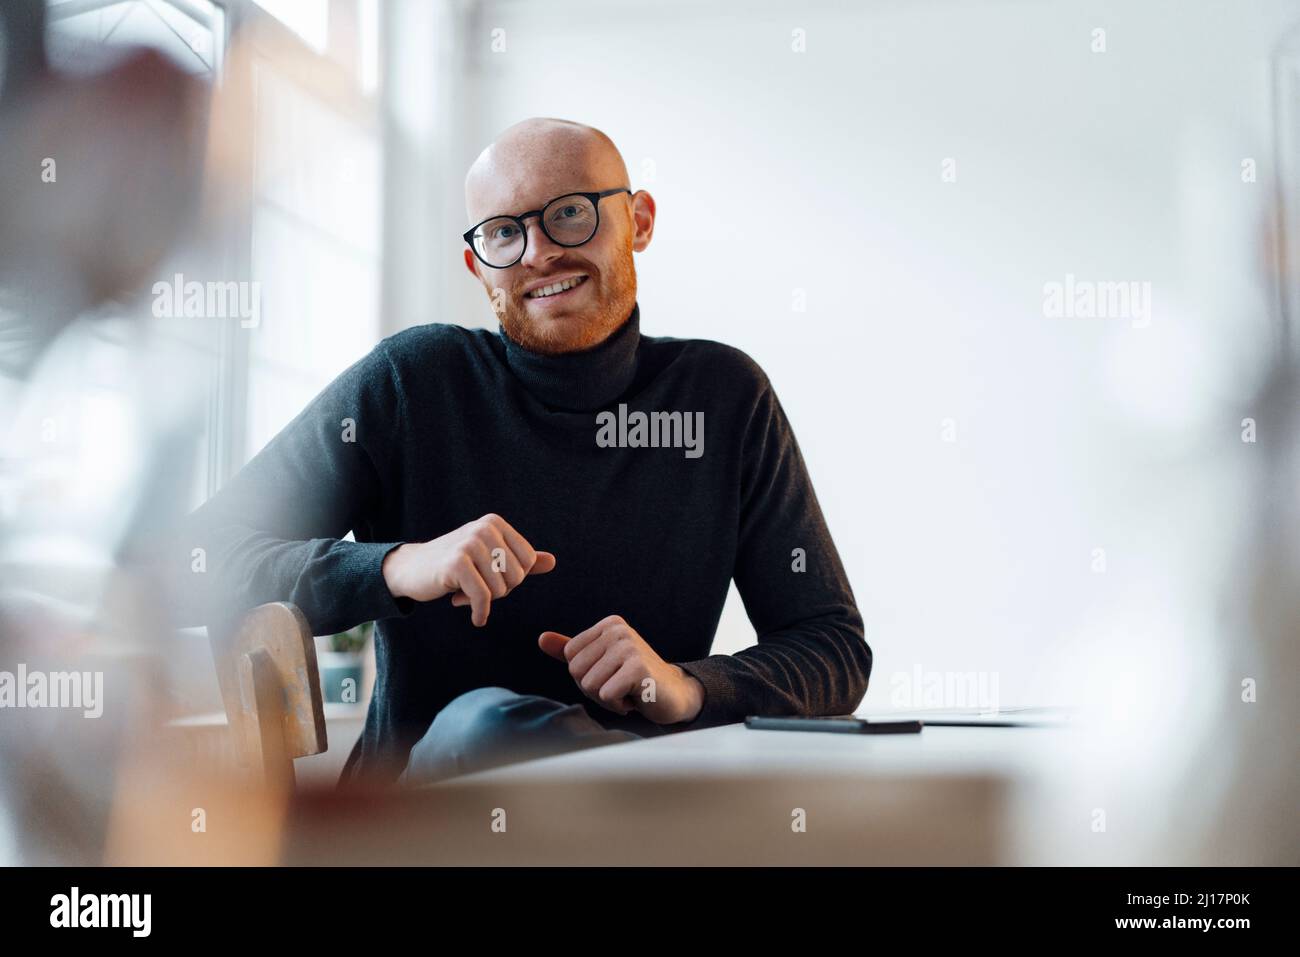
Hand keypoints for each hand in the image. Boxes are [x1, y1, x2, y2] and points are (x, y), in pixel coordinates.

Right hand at [382, 514, 555, 625]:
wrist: (411, 569)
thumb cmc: (454, 565)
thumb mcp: (488, 559)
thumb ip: (519, 560)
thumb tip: (552, 561)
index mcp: (495, 524)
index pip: (528, 562)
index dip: (513, 579)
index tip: (491, 579)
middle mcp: (484, 528)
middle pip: (516, 576)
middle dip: (500, 591)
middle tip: (476, 588)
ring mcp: (469, 544)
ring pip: (501, 589)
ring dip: (485, 600)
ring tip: (465, 592)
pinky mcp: (456, 563)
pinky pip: (483, 597)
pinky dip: (480, 612)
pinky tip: (475, 617)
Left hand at [538, 615, 704, 723]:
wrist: (674, 695)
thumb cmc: (634, 681)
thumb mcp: (601, 662)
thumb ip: (571, 651)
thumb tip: (541, 638)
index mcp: (608, 625)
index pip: (570, 657)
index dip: (586, 676)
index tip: (611, 676)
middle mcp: (618, 630)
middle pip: (576, 671)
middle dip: (594, 689)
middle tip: (620, 686)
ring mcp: (629, 647)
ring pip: (589, 685)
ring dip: (607, 698)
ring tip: (628, 691)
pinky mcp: (638, 667)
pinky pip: (605, 695)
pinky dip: (618, 704)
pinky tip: (636, 698)